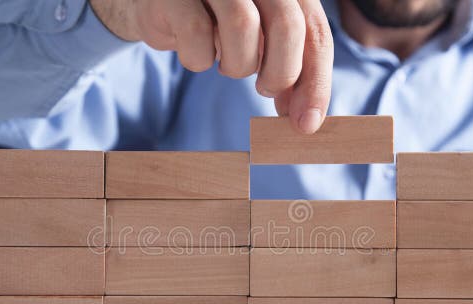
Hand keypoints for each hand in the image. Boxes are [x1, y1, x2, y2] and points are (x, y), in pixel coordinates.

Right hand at [89, 0, 332, 133]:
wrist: (157, 6)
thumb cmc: (216, 24)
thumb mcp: (260, 43)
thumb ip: (287, 68)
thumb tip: (306, 117)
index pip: (314, 30)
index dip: (315, 81)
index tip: (306, 123)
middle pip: (288, 25)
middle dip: (281, 73)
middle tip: (266, 91)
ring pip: (242, 26)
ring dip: (236, 64)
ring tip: (226, 63)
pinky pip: (196, 33)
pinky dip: (198, 58)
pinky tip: (196, 53)